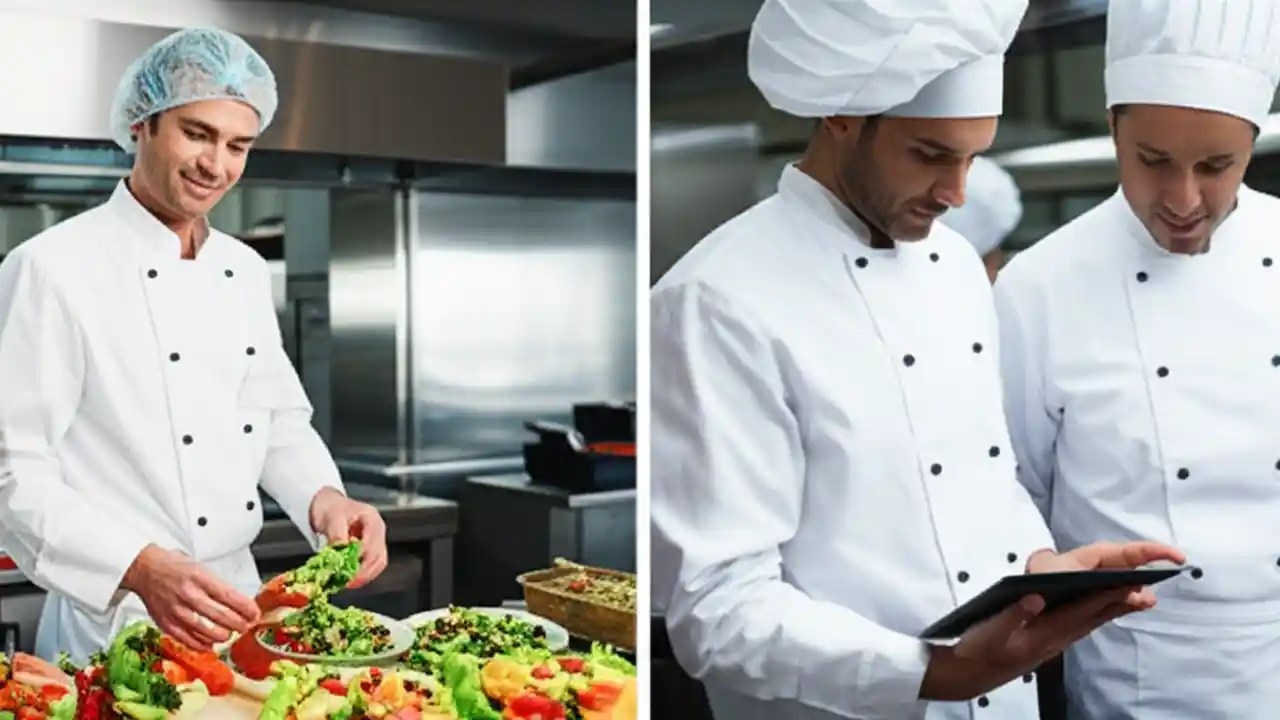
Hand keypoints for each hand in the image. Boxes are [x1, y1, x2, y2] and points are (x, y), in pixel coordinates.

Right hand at [121, 544, 259, 651]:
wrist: (145, 569)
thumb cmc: (176, 567)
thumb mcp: (201, 568)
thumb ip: (217, 585)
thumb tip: (240, 603)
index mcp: (200, 577)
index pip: (229, 596)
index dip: (246, 608)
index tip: (255, 613)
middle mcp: (188, 595)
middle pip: (220, 616)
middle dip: (239, 624)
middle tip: (246, 626)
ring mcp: (176, 611)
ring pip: (206, 631)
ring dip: (223, 636)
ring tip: (229, 634)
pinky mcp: (166, 623)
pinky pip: (187, 639)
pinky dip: (202, 644)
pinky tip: (211, 644)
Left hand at [308, 487, 387, 588]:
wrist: (328, 505)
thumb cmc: (332, 508)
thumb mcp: (332, 518)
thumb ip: (337, 534)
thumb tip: (340, 550)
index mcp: (373, 520)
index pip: (373, 544)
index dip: (362, 559)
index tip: (348, 571)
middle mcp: (378, 532)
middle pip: (379, 557)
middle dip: (365, 572)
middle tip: (348, 582)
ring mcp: (375, 541)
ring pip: (378, 564)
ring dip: (364, 576)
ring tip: (348, 582)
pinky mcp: (369, 550)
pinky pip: (371, 566)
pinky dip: (362, 574)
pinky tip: (349, 579)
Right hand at [919, 540, 1185, 700]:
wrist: (969, 675)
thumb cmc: (977, 651)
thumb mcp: (989, 633)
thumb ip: (1013, 615)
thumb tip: (1034, 596)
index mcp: (1043, 633)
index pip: (1083, 610)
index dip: (1108, 595)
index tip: (1132, 583)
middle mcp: (1055, 638)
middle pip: (1096, 616)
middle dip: (1123, 601)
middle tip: (1150, 590)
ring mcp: (1054, 640)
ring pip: (1093, 621)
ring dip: (1116, 608)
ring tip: (1140, 598)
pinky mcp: (1049, 640)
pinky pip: (1083, 624)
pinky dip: (1099, 613)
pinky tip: (1105, 608)